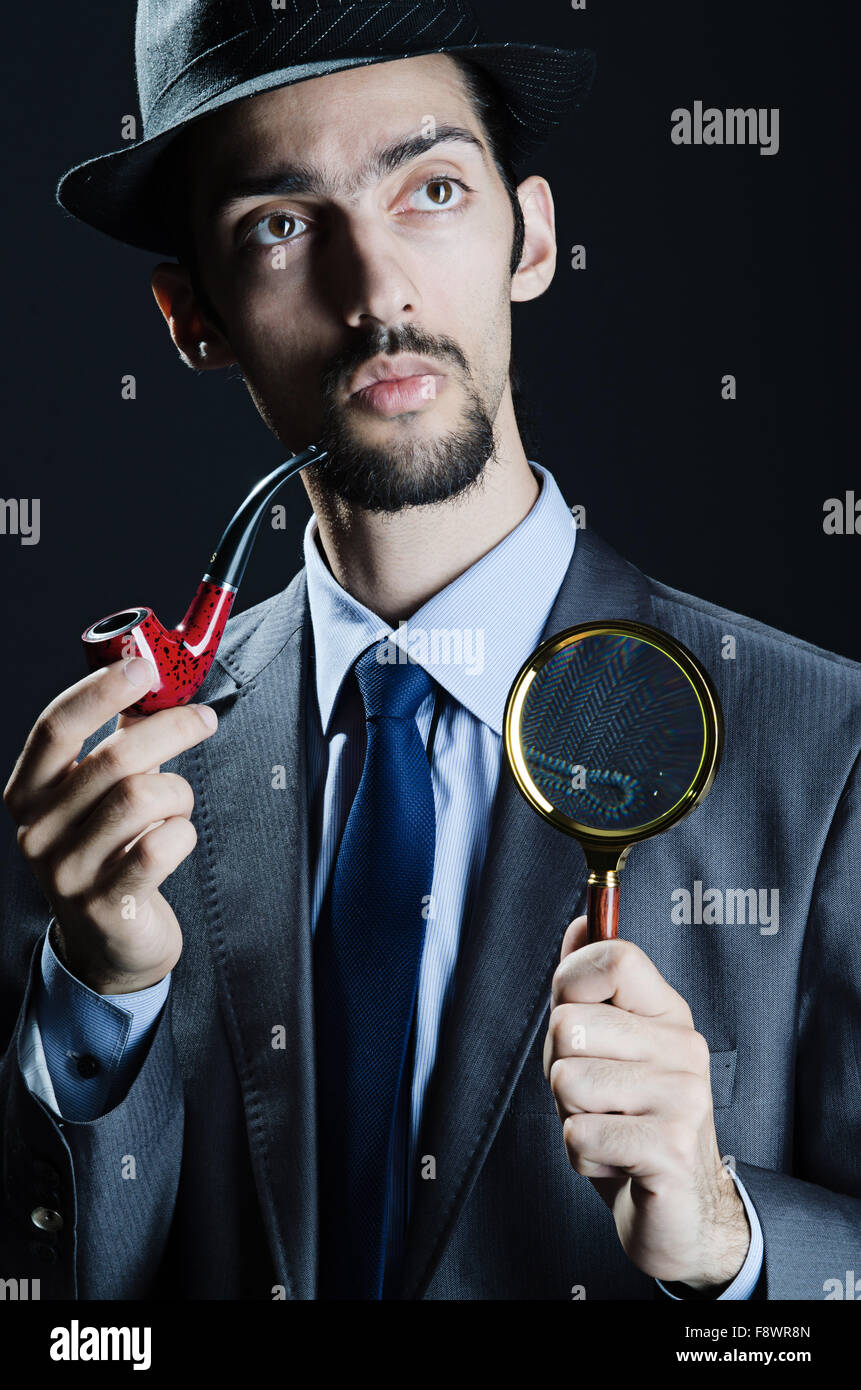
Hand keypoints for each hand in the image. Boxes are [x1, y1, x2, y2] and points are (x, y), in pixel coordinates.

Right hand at [3, 657, 217, 993]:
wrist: (109, 943)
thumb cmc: (110, 852)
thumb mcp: (97, 797)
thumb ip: (115, 744)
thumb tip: (152, 685)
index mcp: (28, 793)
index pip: (55, 728)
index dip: (99, 691)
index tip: (143, 668)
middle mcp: (38, 831)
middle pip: (111, 759)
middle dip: (169, 729)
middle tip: (203, 719)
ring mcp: (68, 872)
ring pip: (141, 798)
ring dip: (177, 792)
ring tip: (178, 804)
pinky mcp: (106, 905)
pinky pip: (160, 847)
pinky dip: (182, 831)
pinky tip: (177, 836)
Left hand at [543, 915, 750, 1291]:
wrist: (685, 1214)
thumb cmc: (635, 1123)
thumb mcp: (611, 1048)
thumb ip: (593, 988)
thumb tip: (582, 922)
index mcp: (668, 1014)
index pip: (613, 958)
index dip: (571, 981)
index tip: (575, 1012)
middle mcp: (683, 1048)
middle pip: (569, 1024)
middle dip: (559, 1068)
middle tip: (595, 1098)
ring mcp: (682, 1097)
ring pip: (567, 1080)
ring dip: (570, 1116)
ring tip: (608, 1128)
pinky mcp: (669, 1148)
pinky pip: (578, 1136)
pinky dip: (581, 1157)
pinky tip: (616, 1161)